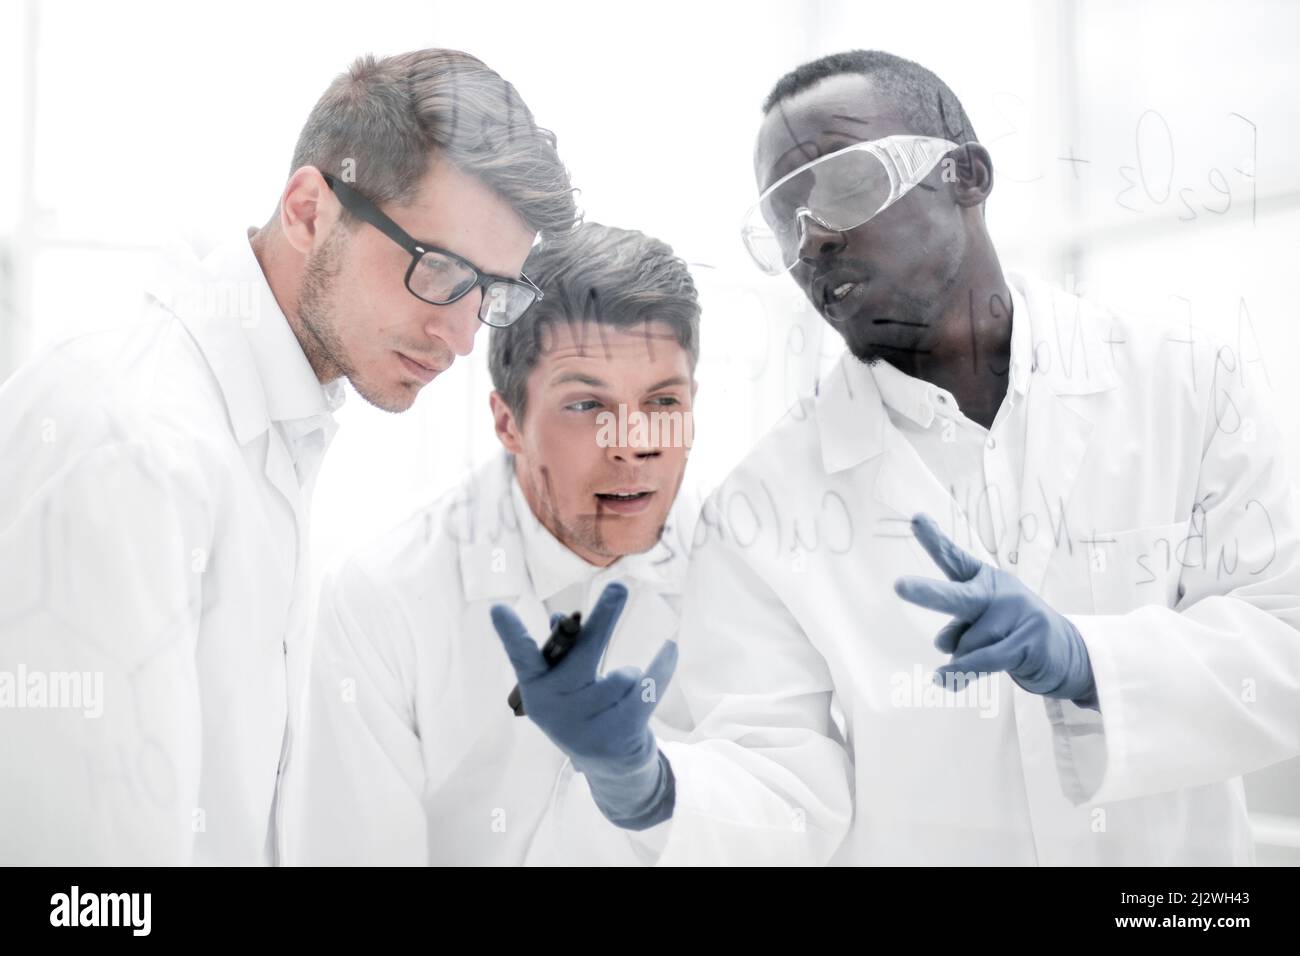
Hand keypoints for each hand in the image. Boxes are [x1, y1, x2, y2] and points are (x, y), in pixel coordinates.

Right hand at [491, 582, 678, 827]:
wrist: (609, 768)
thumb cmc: (582, 709)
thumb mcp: (564, 684)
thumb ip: (561, 651)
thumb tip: (561, 619)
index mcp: (537, 689)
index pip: (521, 657)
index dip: (511, 634)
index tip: (498, 609)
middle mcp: (556, 707)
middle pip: (584, 652)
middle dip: (605, 618)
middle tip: (620, 588)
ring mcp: (587, 724)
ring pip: (623, 675)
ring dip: (628, 675)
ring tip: (620, 693)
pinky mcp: (619, 734)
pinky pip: (647, 688)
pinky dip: (661, 667)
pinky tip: (669, 649)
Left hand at [894, 514, 1098, 709]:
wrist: (1066, 652)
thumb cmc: (1011, 633)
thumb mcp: (981, 626)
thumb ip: (958, 630)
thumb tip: (945, 646)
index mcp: (983, 581)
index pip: (954, 559)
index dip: (935, 540)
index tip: (916, 518)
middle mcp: (997, 592)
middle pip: (957, 597)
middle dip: (928, 593)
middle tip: (899, 586)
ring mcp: (1016, 614)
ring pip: (965, 645)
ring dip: (962, 659)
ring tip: (980, 657)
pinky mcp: (1029, 639)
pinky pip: (982, 661)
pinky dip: (962, 673)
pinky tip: (947, 680)